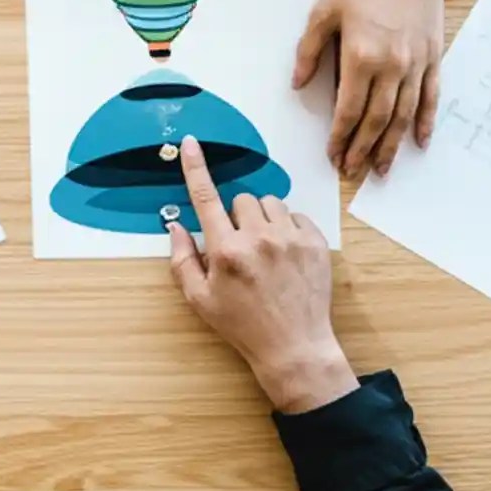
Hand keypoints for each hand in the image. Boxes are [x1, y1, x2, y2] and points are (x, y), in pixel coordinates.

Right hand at [167, 135, 357, 413]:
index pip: (205, 198)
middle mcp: (258, 239)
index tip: (191, 144)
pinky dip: (287, 228)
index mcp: (226, 251)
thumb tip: (175, 227)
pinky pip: (296, 214)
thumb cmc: (243, 325)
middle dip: (237, 218)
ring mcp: (290, 238)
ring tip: (265, 250)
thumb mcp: (200, 300)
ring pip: (269, 203)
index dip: (195, 168)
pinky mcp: (314, 242)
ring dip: (263, 219)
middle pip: (241, 200)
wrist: (294, 346)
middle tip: (240, 247)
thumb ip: (182, 260)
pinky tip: (285, 254)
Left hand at [294, 0, 444, 178]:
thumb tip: (297, 84)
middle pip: (377, 121)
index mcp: (361, 56)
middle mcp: (392, 65)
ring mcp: (416, 63)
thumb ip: (309, 51)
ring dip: (392, 145)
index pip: (349, 110)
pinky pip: (431, 96)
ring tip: (382, 168)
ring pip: (404, 115)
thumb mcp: (323, 10)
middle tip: (352, 171)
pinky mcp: (434, 55)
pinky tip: (419, 142)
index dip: (339, 137)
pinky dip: (425, 122)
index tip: (332, 154)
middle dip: (363, 150)